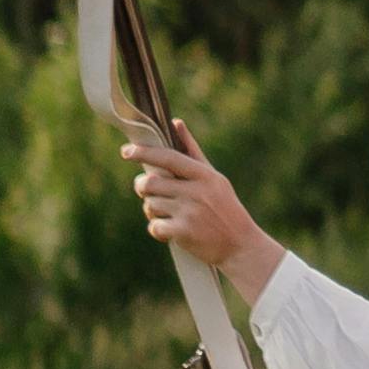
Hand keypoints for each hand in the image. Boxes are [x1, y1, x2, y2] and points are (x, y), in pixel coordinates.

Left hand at [129, 120, 275, 301]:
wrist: (242, 246)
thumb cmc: (226, 209)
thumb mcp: (214, 178)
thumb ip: (192, 151)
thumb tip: (175, 122)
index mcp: (205, 175)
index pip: (168, 158)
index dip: (144, 153)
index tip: (126, 151)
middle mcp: (197, 192)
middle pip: (151, 183)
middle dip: (143, 187)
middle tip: (147, 190)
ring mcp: (190, 213)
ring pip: (150, 205)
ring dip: (152, 210)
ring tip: (167, 214)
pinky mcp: (183, 233)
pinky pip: (154, 227)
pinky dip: (157, 229)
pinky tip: (170, 231)